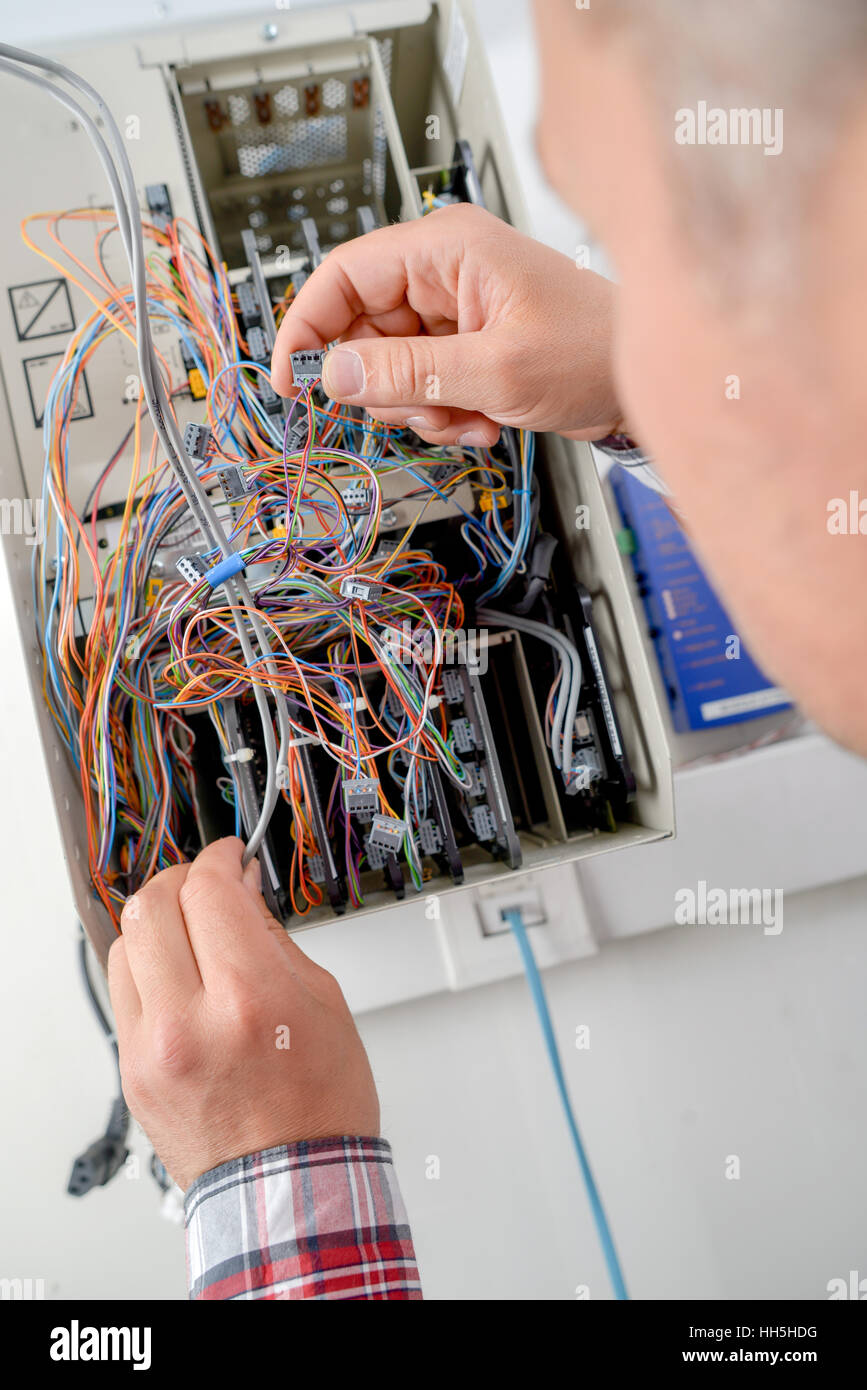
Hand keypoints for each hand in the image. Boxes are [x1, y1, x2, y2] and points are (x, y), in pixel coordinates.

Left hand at [108, 838, 378, 1190]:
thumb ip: (273, 938)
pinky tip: (180, 976)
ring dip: (159, 923)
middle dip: (183, 880)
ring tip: (191, 932)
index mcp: (250, 999)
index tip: (231, 857)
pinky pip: (124, 994)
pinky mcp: (131, 1072)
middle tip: (208, 884)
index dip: (221, 859)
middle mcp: (189, 1022)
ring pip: (126, 944)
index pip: (209, 891)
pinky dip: (150, 970)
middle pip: (152, 905)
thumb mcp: (323, 1003)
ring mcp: (150, 1050)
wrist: (290, 1189)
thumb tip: (242, 894)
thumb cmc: (320, 1109)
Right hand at [271, 202, 619, 446]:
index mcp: (445, 248)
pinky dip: (445, 414)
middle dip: (388, 387)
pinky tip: (486, 419)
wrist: (644, 383)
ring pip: (390, 369)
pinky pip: (422, 385)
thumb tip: (334, 375)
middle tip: (423, 412)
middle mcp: (443, 272)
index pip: (342, 275)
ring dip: (422, 408)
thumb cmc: (594, 351)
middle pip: (362, 331)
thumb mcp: (495, 371)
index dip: (308, 327)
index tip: (292, 381)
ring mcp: (453, 311)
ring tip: (471, 416)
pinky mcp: (465, 345)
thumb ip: (408, 373)